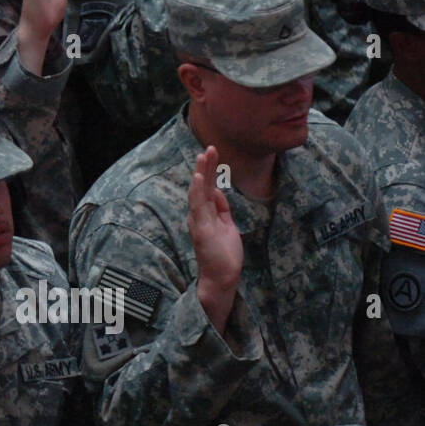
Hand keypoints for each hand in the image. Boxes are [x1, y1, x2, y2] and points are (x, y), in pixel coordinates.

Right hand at [186, 145, 241, 334]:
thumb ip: (222, 209)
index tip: (212, 154)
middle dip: (205, 167)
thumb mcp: (227, 226)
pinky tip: (198, 178)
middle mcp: (198, 216)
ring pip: (198, 193)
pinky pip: (198, 207)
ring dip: (200, 174)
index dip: (209, 171)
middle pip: (201, 186)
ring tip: (203, 156)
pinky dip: (197, 191)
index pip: (207, 188)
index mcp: (205, 214)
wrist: (221, 278)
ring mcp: (199, 222)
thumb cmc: (224, 254)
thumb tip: (218, 191)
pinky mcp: (202, 230)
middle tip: (209, 147)